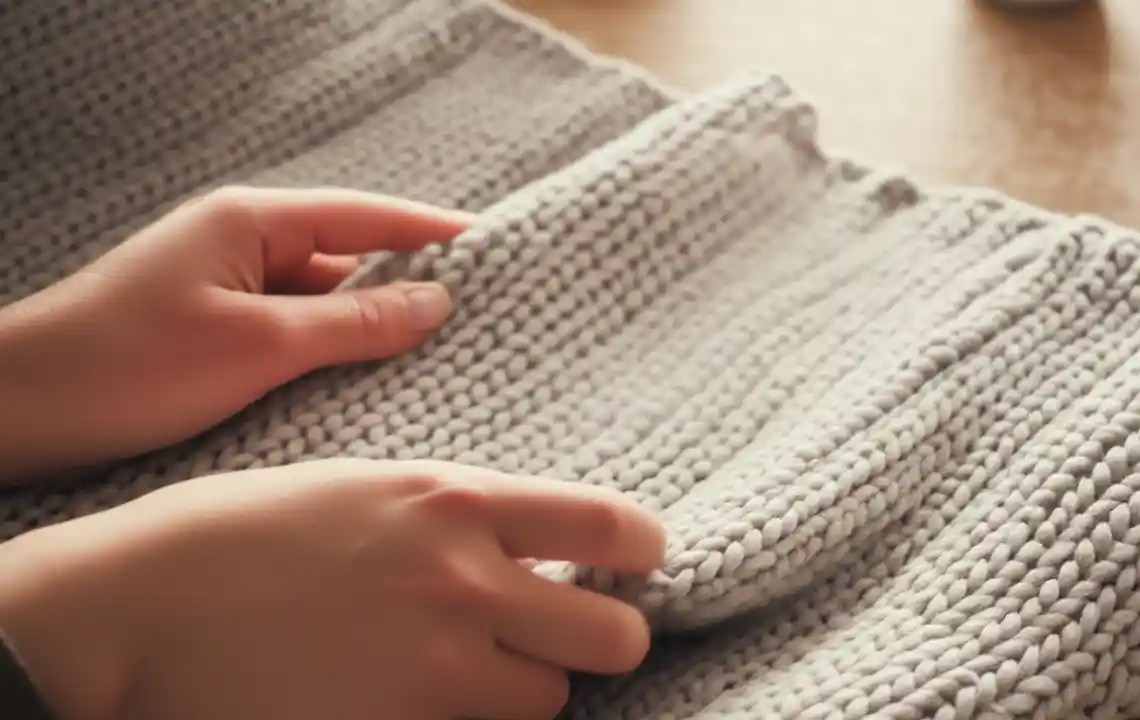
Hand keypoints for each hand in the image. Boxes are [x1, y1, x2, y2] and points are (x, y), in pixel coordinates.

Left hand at [0, 186, 469, 481]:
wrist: (24, 409)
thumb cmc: (127, 365)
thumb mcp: (259, 345)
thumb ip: (353, 324)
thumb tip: (436, 300)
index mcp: (253, 222)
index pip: (367, 217)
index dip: (433, 229)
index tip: (494, 243)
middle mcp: (244, 244)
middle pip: (350, 256)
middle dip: (412, 281)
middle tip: (485, 308)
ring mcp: (230, 288)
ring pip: (325, 300)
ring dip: (373, 324)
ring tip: (443, 351)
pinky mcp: (219, 330)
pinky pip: (297, 330)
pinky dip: (334, 350)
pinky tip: (370, 379)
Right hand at [0, 459, 664, 719]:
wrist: (140, 607)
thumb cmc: (244, 532)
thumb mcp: (366, 487)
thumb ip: (460, 513)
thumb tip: (535, 541)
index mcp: (456, 502)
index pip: (612, 527)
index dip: (647, 550)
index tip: (643, 561)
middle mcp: (464, 584)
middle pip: (613, 638)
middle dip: (605, 638)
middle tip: (572, 632)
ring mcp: (435, 669)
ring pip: (549, 701)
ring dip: (526, 689)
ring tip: (470, 666)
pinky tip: (420, 696)